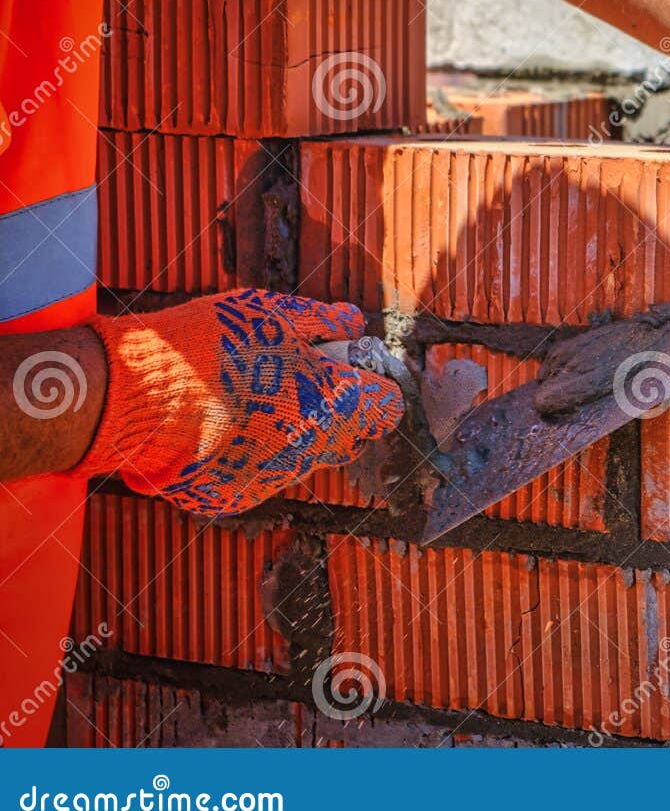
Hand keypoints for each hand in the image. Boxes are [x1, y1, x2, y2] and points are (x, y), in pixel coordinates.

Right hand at [81, 290, 403, 515]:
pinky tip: (218, 428)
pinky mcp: (236, 497)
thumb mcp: (274, 313)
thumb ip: (323, 320)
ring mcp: (276, 478)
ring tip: (248, 400)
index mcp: (338, 404)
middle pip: (348, 436)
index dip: (374, 385)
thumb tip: (352, 321)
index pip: (387, 407)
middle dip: (335, 411)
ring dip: (290, 433)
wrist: (140, 396)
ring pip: (302, 456)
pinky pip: (257, 474)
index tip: (352, 370)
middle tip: (298, 380)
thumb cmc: (214, 345)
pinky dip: (247, 454)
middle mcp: (315, 450)